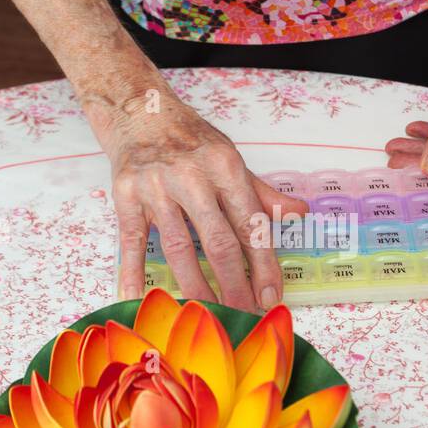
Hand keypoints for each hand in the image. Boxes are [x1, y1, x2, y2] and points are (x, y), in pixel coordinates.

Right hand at [105, 80, 308, 310]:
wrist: (139, 111)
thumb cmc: (190, 139)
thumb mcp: (230, 158)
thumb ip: (263, 193)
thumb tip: (301, 213)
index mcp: (225, 166)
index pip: (250, 224)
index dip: (263, 265)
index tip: (272, 297)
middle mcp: (191, 176)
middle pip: (217, 241)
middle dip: (234, 284)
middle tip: (244, 317)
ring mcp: (156, 187)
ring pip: (178, 247)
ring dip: (196, 286)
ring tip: (209, 315)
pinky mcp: (126, 196)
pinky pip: (131, 243)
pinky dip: (134, 274)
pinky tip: (139, 300)